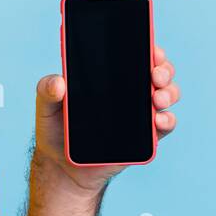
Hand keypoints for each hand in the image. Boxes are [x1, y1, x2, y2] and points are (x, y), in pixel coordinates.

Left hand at [34, 44, 179, 193]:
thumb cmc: (55, 130)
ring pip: (167, 95)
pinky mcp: (144, 137)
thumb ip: (46, 91)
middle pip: (158, 73)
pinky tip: (158, 120)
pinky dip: (167, 120)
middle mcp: (129, 92)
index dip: (149, 50)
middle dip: (164, 70)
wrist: (61, 166)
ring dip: (169, 93)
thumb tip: (58, 82)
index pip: (135, 57)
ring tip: (156, 98)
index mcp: (109, 78)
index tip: (152, 49)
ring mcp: (139, 114)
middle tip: (155, 75)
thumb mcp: (46, 107)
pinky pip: (164, 126)